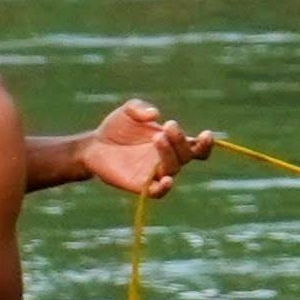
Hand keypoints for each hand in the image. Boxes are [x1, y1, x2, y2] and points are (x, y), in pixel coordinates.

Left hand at [72, 99, 211, 200]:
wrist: (93, 145)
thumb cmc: (115, 128)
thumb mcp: (127, 111)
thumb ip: (140, 108)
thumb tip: (155, 115)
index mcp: (171, 143)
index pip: (196, 148)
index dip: (206, 144)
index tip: (206, 134)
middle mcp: (167, 159)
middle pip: (187, 156)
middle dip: (180, 140)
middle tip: (168, 126)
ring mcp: (154, 173)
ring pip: (174, 168)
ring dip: (170, 153)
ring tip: (157, 138)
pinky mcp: (140, 185)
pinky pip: (158, 191)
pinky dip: (165, 187)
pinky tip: (167, 179)